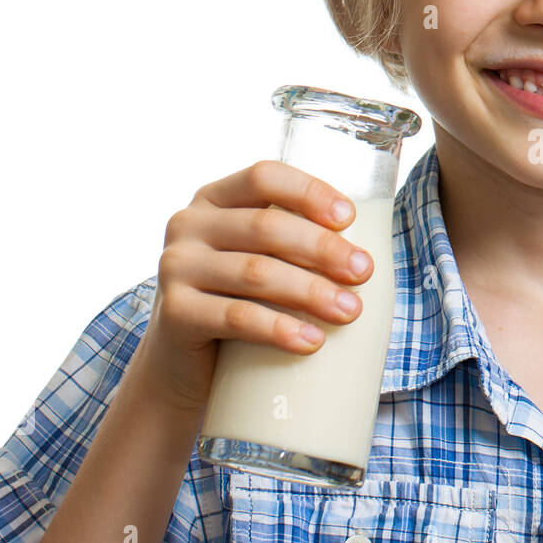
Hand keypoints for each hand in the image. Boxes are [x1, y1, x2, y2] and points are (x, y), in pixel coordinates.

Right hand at [134, 160, 373, 413]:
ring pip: (256, 273)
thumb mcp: (260, 259)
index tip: (350, 219)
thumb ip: (295, 243)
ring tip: (350, 311)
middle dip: (323, 248)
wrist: (186, 365)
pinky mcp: (174, 314)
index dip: (309, 192)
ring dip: (311, 292)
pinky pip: (235, 317)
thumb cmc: (241, 301)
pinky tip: (311, 340)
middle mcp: (189, 225)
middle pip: (266, 226)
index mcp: (215, 199)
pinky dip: (279, 329)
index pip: (264, 176)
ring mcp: (175, 268)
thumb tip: (368, 255)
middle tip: (364, 272)